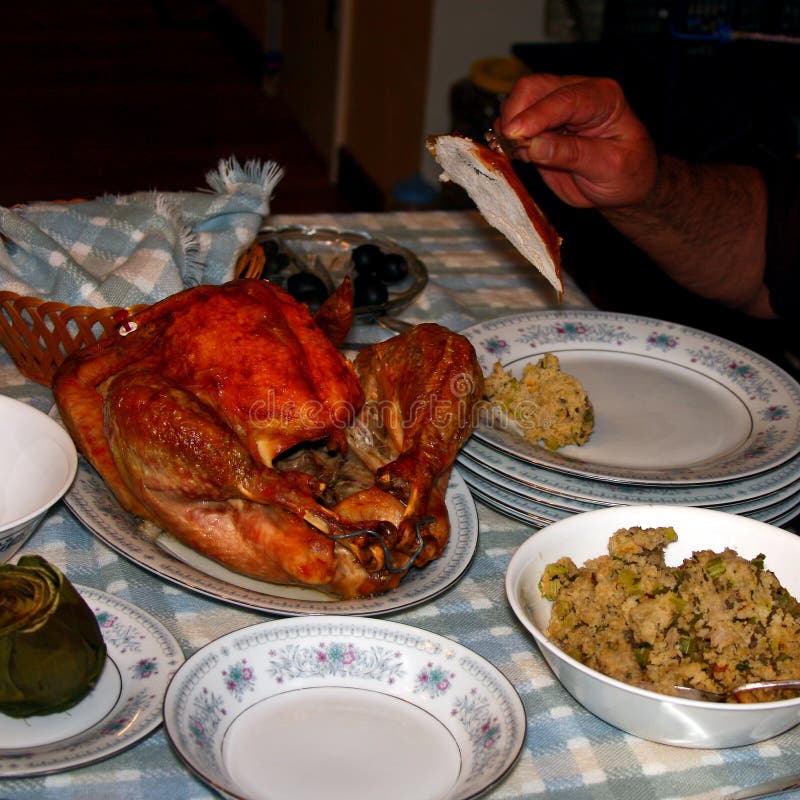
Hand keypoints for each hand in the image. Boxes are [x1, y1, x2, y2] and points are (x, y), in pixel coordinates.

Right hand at [500, 74, 658, 208]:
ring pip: (518, 103)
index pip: (565, 97)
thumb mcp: (609, 167)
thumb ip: (573, 155)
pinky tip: (516, 155)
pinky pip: (513, 125)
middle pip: (533, 88)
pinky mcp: (539, 128)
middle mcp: (576, 95)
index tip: (516, 133)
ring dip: (509, 128)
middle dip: (516, 115)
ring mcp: (554, 109)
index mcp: (602, 98)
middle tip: (512, 146)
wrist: (624, 186)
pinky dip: (506, 139)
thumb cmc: (627, 173)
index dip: (537, 114)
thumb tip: (536, 146)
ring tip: (519, 154)